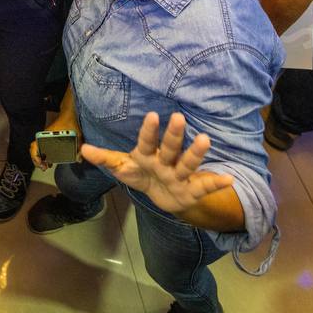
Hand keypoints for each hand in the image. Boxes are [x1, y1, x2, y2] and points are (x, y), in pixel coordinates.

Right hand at [30, 116, 81, 169]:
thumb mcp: (76, 135)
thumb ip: (78, 147)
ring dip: (40, 158)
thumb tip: (79, 160)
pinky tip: (50, 161)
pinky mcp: (48, 138)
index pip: (35, 146)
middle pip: (34, 149)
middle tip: (44, 168)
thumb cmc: (70, 123)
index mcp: (47, 135)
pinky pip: (42, 147)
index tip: (41, 163)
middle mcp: (43, 136)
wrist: (69, 113)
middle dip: (37, 160)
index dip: (35, 156)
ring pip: (37, 149)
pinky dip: (43, 154)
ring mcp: (45, 137)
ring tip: (46, 166)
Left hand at [81, 112, 233, 213]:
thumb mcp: (124, 168)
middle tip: (178, 117)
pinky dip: (217, 182)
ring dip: (197, 152)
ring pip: (188, 163)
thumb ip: (106, 158)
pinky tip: (229, 178)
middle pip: (170, 147)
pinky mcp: (192, 190)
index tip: (152, 115)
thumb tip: (83, 150)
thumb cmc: (143, 175)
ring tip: (205, 139)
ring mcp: (180, 175)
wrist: (164, 197)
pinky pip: (205, 186)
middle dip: (173, 134)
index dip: (148, 131)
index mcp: (148, 155)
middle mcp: (166, 161)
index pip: (146, 141)